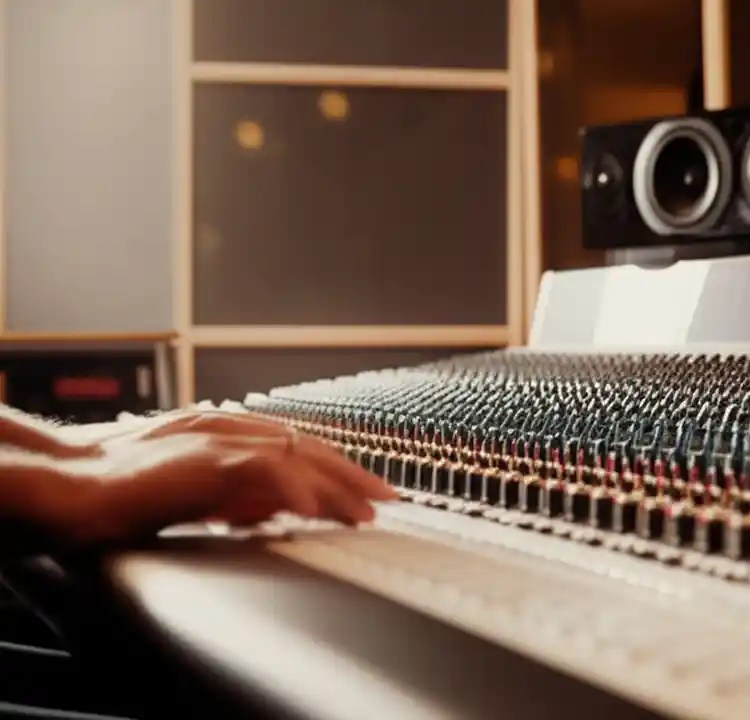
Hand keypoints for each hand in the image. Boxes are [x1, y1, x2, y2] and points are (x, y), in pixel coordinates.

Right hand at [52, 430, 396, 545]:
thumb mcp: (196, 493)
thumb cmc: (122, 491)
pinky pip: (257, 471)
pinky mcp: (199, 460)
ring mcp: (215, 440)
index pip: (296, 447)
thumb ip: (238, 495)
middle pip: (306, 446)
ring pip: (292, 456)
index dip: (336, 468)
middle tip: (387, 499)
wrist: (71, 486)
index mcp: (225, 433)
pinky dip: (290, 488)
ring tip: (364, 510)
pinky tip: (314, 508)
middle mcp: (226, 429)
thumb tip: (280, 511)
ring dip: (333, 484)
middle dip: (351, 474)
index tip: (368, 492)